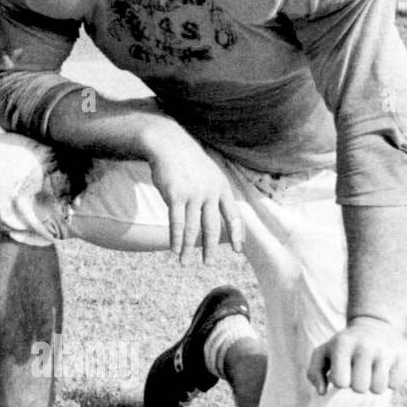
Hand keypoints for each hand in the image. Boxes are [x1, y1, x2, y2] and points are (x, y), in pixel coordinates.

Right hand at [145, 127, 244, 263]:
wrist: (168, 144)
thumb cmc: (186, 160)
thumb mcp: (207, 173)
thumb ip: (213, 192)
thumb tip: (213, 211)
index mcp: (221, 187)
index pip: (233, 216)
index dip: (236, 234)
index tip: (238, 250)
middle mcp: (210, 193)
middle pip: (212, 227)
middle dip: (209, 248)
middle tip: (207, 263)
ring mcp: (193, 195)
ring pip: (192, 228)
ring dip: (188, 248)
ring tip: (185, 261)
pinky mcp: (175, 196)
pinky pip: (176, 223)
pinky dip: (175, 239)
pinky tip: (174, 250)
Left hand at [307, 317, 406, 395]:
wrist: (374, 326)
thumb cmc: (344, 346)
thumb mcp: (323, 353)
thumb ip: (314, 373)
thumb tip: (321, 392)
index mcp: (342, 344)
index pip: (340, 382)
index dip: (341, 381)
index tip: (343, 371)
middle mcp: (365, 345)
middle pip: (360, 388)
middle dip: (357, 384)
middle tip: (359, 371)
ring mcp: (386, 350)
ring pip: (378, 389)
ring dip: (373, 385)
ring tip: (371, 371)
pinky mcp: (404, 355)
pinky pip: (395, 385)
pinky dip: (389, 381)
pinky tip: (385, 369)